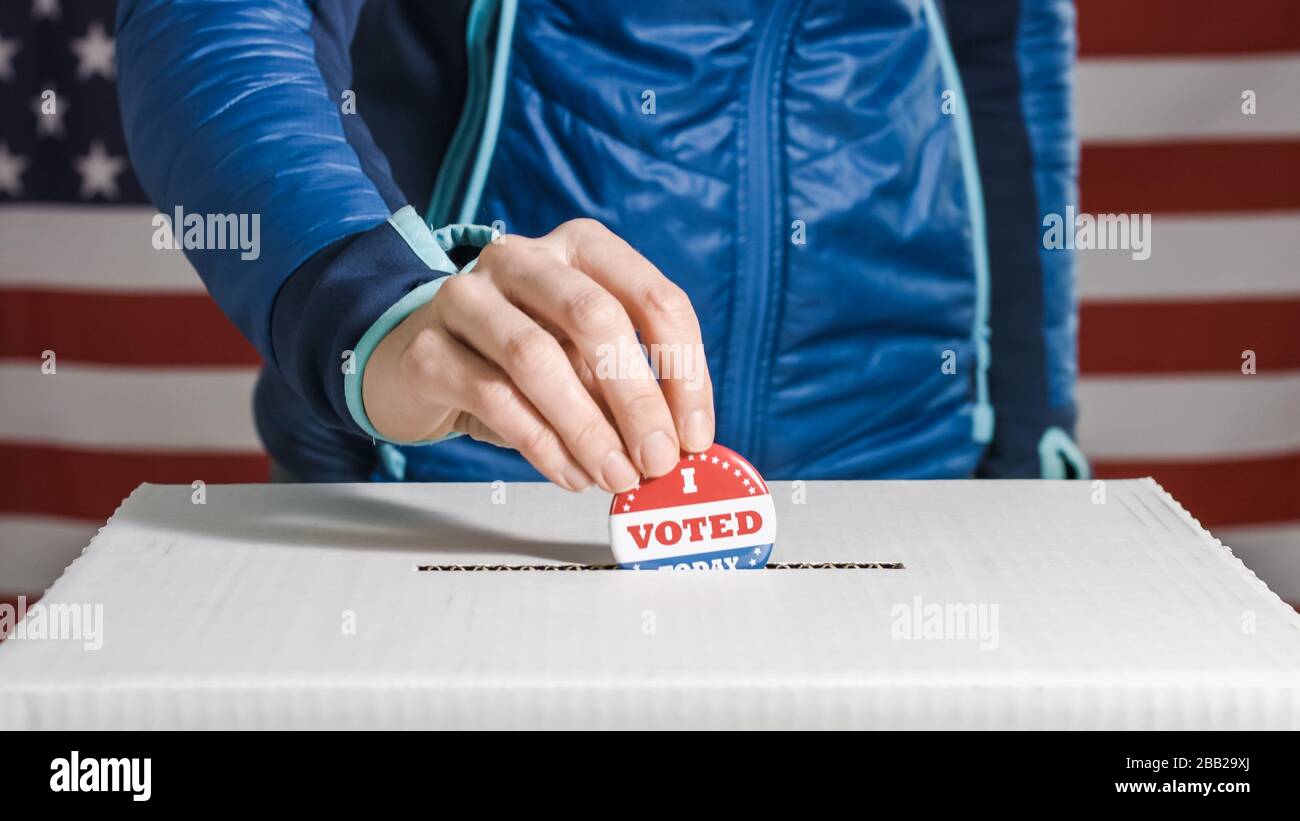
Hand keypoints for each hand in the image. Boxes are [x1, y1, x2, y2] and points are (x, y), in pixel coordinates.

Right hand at [362, 218, 714, 492]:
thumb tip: (679, 442)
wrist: (418, 364)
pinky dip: (543, 446)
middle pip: (593, 317)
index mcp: (581, 248)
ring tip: (615, 475)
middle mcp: (524, 259)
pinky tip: (572, 474)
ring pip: (537, 359)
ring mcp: (467, 297)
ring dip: (587, 429)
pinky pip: (494, 399)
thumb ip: (630, 388)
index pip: (653, 298)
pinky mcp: (429, 349)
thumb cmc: (518, 359)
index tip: (695, 435)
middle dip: (636, 398)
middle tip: (658, 459)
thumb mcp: (584, 359)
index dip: (684, 371)